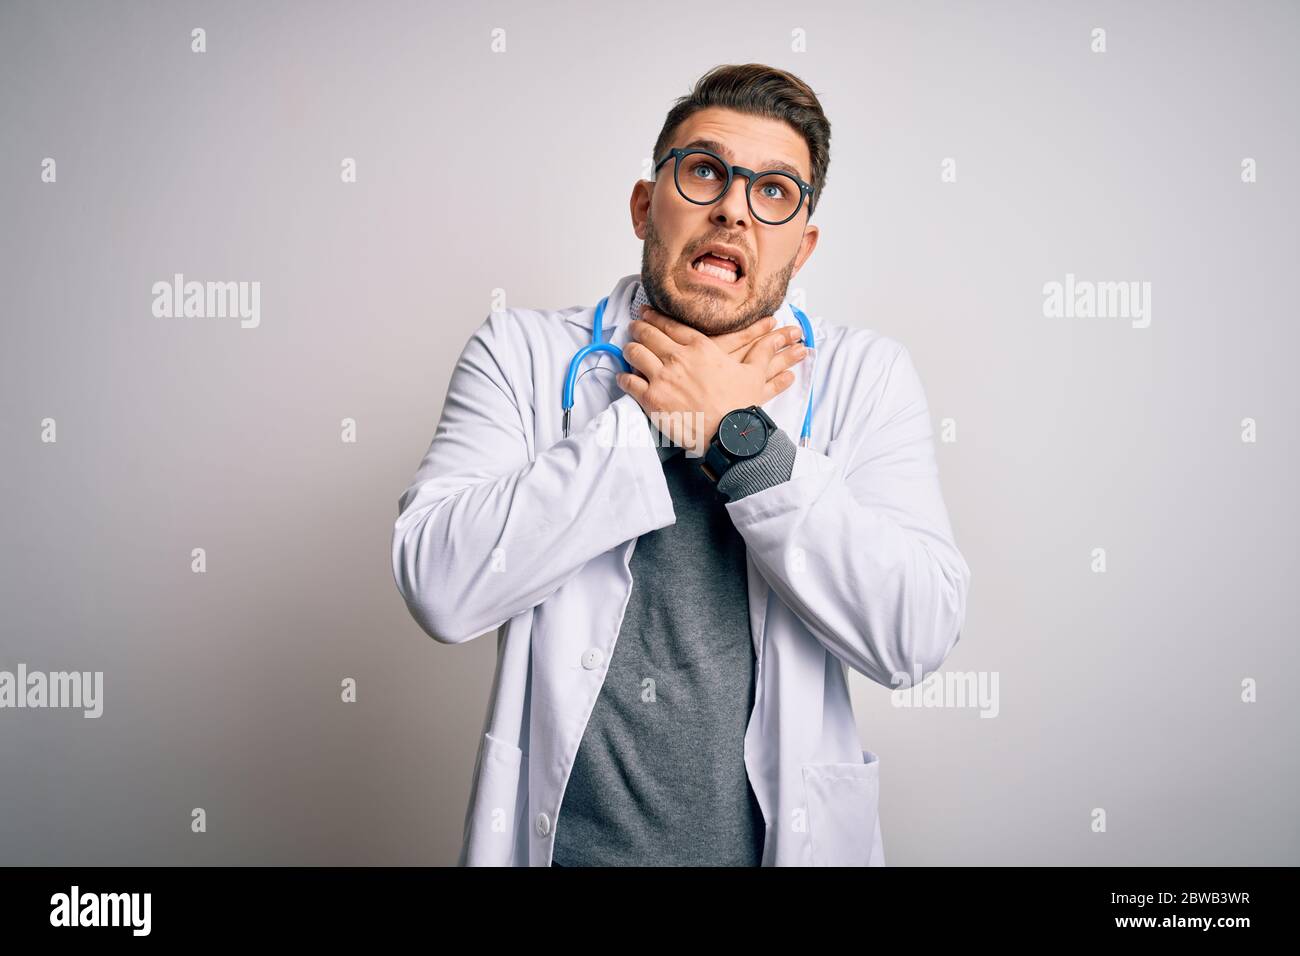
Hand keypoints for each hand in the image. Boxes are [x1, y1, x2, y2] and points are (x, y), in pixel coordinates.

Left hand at [616, 303, 807, 456]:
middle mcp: (678, 357)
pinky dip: (624, 377)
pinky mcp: (652, 399)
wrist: (729, 433)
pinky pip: (629, 382)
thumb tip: (777, 337)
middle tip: (634, 328)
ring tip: (627, 350)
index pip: (671, 324)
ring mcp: (662, 377)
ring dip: (629, 350)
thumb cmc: (742, 405)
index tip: (647, 314)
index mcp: (700, 347)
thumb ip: (761, 352)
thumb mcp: (754, 374)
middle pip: (648, 334)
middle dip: (638, 329)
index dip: (655, 317)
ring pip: (635, 353)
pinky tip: (624, 377)